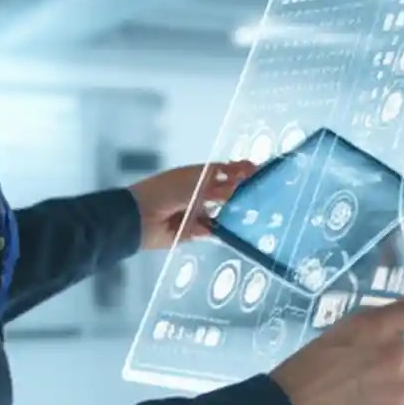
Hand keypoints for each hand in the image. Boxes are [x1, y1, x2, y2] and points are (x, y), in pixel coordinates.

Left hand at [129, 161, 256, 249]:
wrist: (140, 217)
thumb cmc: (166, 192)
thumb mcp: (195, 182)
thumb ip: (220, 182)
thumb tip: (241, 181)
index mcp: (197, 177)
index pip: (224, 172)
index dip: (240, 172)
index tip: (259, 172)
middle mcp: (199, 194)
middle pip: (226, 193)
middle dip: (241, 194)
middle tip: (263, 195)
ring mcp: (198, 214)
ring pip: (222, 213)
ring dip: (235, 214)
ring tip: (256, 213)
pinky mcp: (195, 232)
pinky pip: (213, 231)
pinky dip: (222, 230)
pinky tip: (238, 229)